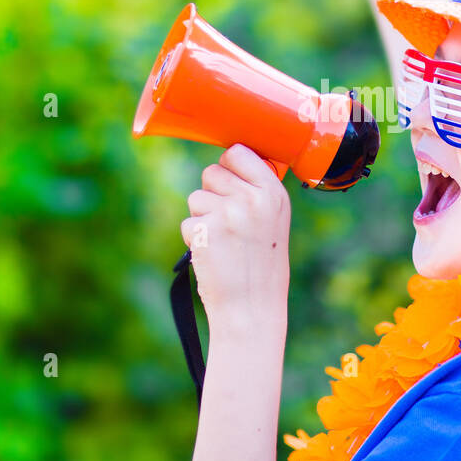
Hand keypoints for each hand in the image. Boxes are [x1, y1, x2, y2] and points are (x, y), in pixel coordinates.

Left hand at [180, 145, 290, 344]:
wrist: (251, 307)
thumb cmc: (261, 264)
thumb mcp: (274, 220)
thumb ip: (256, 189)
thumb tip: (229, 159)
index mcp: (273, 193)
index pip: (237, 152)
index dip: (229, 167)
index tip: (233, 184)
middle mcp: (253, 199)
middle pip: (212, 172)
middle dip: (213, 194)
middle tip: (229, 223)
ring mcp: (228, 214)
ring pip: (196, 197)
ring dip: (202, 217)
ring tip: (224, 241)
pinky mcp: (205, 231)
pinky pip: (187, 222)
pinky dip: (194, 238)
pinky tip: (213, 254)